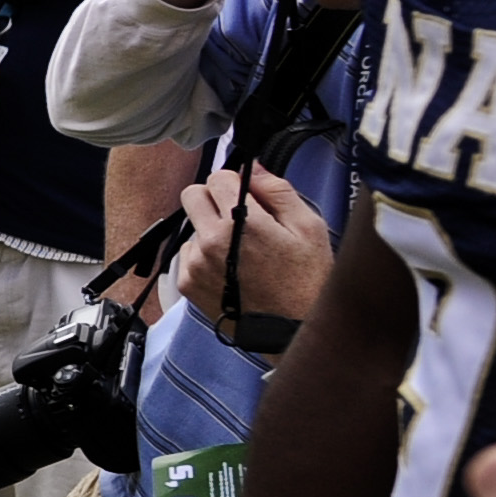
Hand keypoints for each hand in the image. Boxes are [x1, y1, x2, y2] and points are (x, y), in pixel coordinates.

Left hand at [172, 164, 329, 342]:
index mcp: (242, 223)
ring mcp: (195, 264)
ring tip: (242, 251)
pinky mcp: (187, 283)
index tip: (248, 196)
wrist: (292, 328)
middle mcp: (211, 241)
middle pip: (193, 195)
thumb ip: (277, 191)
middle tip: (239, 216)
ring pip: (191, 225)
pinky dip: (204, 255)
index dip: (235, 183)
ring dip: (210, 229)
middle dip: (214, 198)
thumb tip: (253, 167)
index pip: (218, 178)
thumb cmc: (307, 280)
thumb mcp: (308, 227)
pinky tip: (231, 268)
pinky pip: (187, 254)